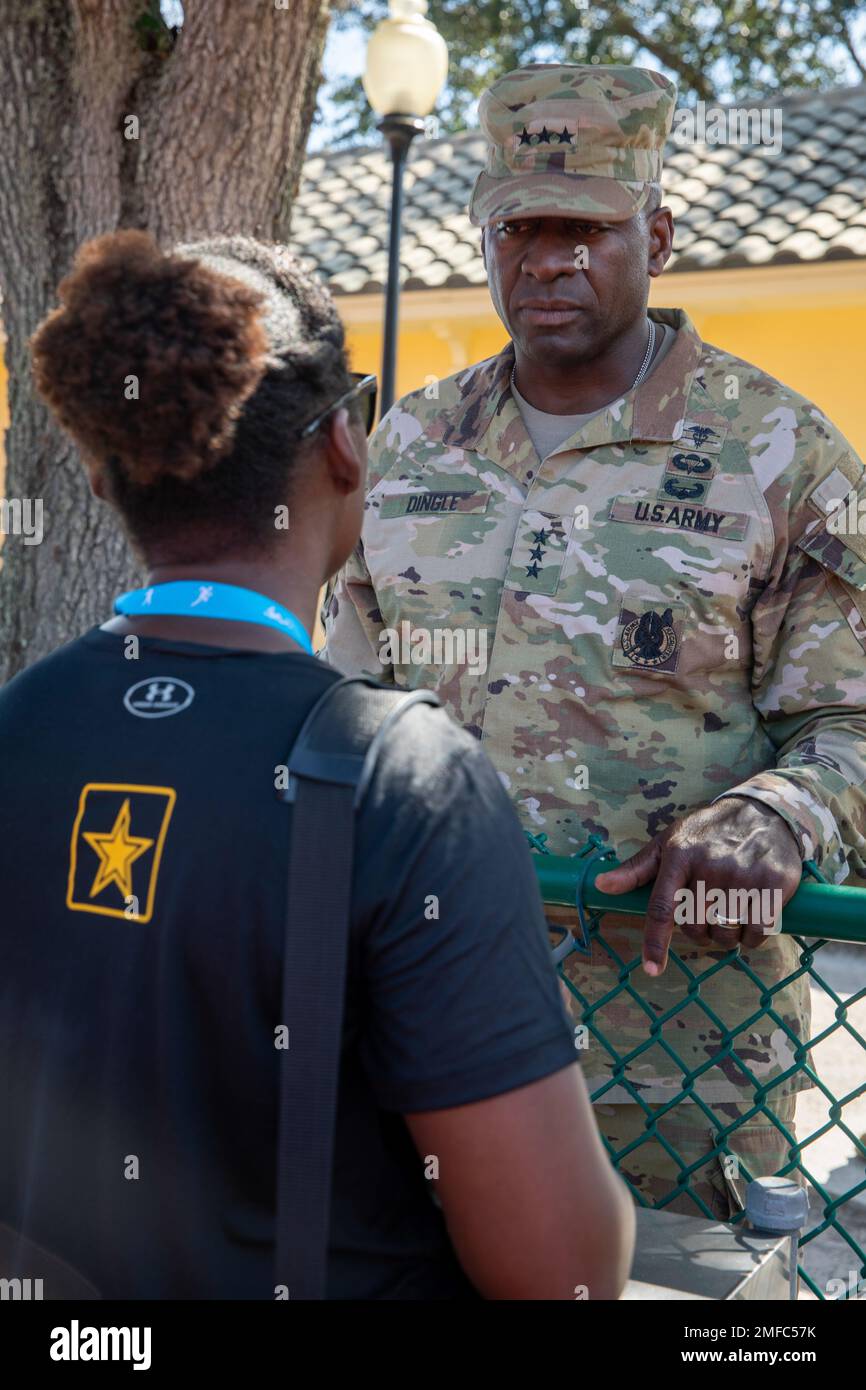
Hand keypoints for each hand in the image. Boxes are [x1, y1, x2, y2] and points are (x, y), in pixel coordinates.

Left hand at [593, 797, 802, 976]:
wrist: (764, 811)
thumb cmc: (708, 832)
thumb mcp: (670, 842)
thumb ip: (636, 869)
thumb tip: (601, 886)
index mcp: (679, 856)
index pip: (662, 909)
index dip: (655, 943)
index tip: (651, 970)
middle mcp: (709, 866)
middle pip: (695, 928)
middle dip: (699, 931)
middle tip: (709, 913)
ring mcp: (742, 876)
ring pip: (725, 935)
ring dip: (727, 936)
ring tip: (731, 912)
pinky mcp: (773, 885)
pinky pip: (757, 933)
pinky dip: (752, 938)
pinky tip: (752, 919)